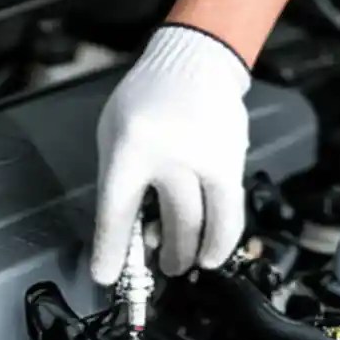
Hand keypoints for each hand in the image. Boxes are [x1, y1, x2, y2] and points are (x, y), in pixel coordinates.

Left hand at [92, 25, 250, 285]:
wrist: (194, 63)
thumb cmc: (147, 100)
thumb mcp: (114, 132)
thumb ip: (120, 180)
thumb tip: (134, 233)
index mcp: (131, 147)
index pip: (117, 209)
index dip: (111, 249)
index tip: (106, 276)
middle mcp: (172, 155)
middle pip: (174, 222)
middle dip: (169, 256)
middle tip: (165, 269)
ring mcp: (208, 158)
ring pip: (209, 223)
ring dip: (200, 252)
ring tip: (194, 264)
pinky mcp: (233, 161)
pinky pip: (231, 210)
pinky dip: (224, 236)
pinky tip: (215, 249)